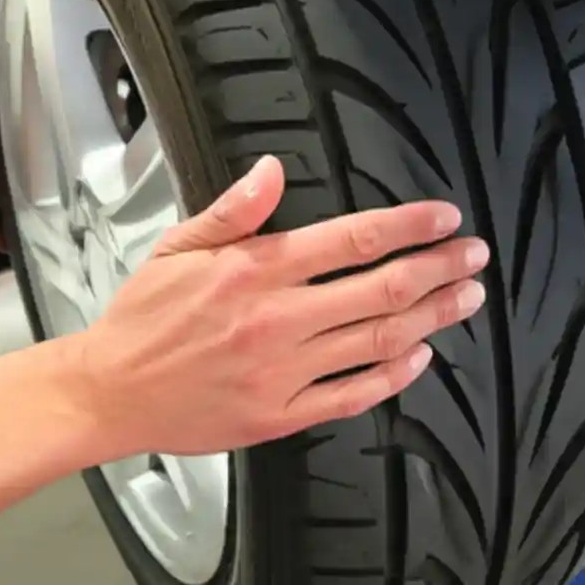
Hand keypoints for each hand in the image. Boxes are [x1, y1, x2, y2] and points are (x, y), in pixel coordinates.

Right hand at [73, 156, 489, 457]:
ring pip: (376, 341)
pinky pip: (351, 395)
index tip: (443, 217)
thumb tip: (272, 170)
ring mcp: (283, 371)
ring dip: (431, 317)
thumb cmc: (142, 320)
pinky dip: (392, 376)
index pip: (351, 239)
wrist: (110, 393)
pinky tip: (420, 356)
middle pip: (380, 289)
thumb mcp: (177, 248)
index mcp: (254, 270)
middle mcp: (277, 319)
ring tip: (466, 298)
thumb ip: (233, 211)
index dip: (408, 225)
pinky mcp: (280, 414)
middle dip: (438, 269)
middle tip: (474, 256)